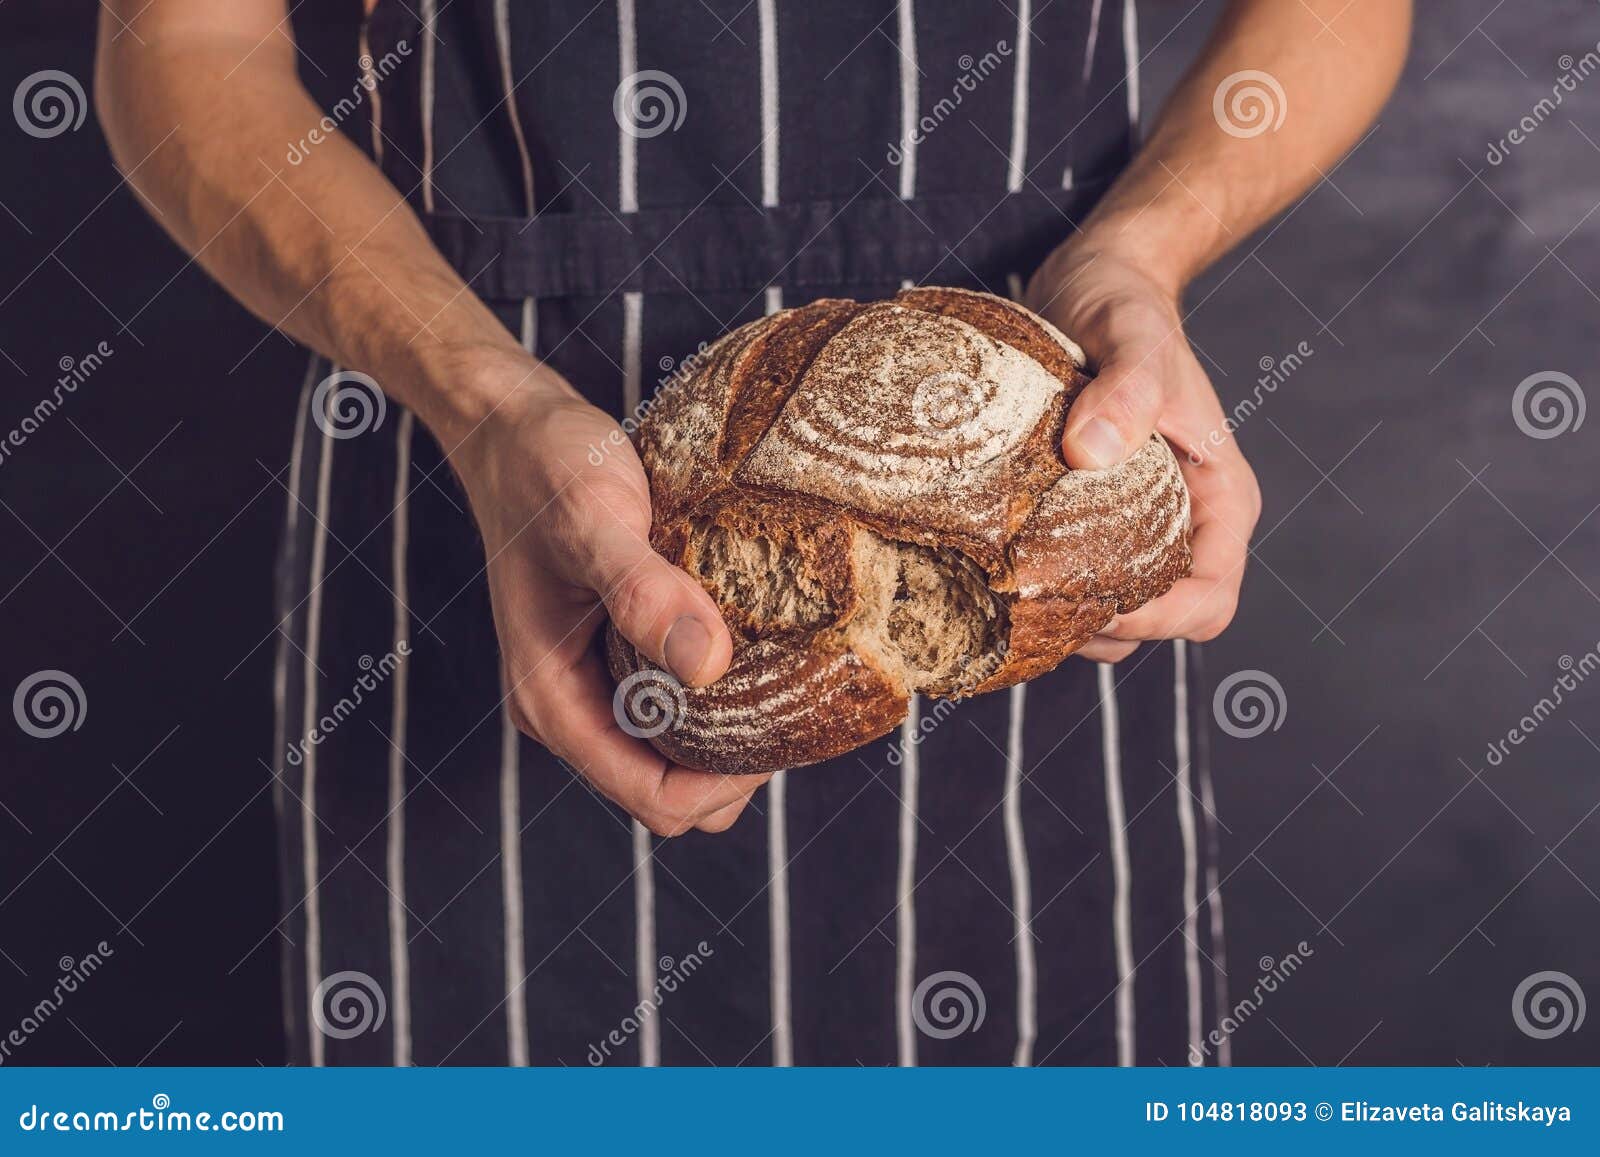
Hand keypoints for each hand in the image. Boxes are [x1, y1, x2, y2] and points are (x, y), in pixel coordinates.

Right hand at [444, 351, 769, 834]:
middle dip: (739, 764)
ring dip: (735, 728)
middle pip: (674, 788)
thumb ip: (643, 592)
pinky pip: (679, 704)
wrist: (517, 427)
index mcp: (554, 702)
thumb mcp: (595, 520)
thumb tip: (708, 664)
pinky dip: (722, 688)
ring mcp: (594, 683)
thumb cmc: (545, 468)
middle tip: (798, 696)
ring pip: (681, 750)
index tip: (785, 727)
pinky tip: (758, 641)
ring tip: (786, 668)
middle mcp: (573, 707)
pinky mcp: (616, 653)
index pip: (655, 799)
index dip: (726, 785)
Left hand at [1025, 240, 1261, 661]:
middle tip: (1031, 604)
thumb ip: (1127, 390)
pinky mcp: (1091, 523)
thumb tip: (1093, 452)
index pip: (1208, 601)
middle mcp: (1184, 526)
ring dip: (1064, 617)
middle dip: (1102, 626)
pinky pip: (1074, 582)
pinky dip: (1041, 591)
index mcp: (1220, 501)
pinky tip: (994, 570)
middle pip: (1157, 623)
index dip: (1158, 620)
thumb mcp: (1133, 337)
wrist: (1093, 285)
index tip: (1095, 603)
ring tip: (1008, 592)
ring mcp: (1138, 530)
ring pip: (1112, 613)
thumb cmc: (1126, 308)